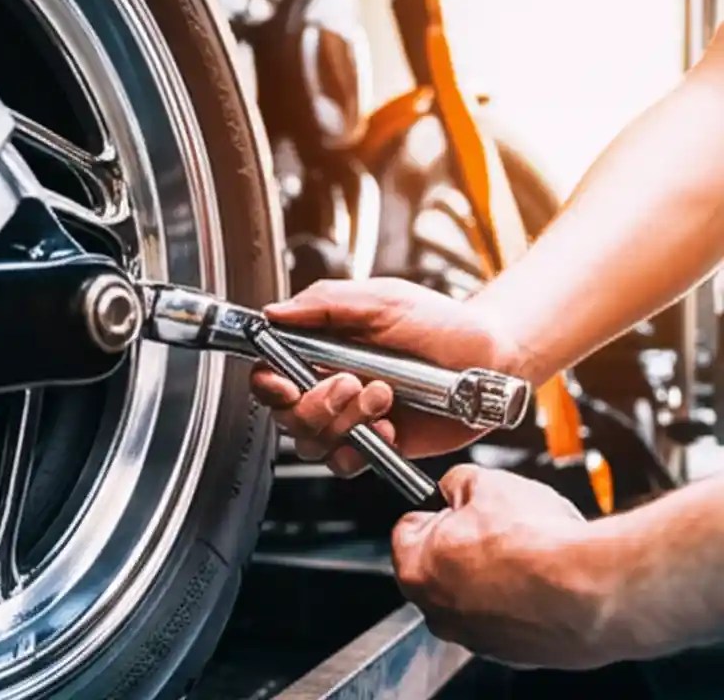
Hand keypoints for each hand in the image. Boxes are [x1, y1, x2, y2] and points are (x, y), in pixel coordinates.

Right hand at [250, 278, 527, 474]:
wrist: (492, 357)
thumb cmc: (441, 323)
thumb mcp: (381, 299)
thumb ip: (324, 303)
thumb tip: (274, 313)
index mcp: (322, 352)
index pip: (270, 375)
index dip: (270, 385)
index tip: (285, 383)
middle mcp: (330, 388)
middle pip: (287, 416)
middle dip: (315, 405)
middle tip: (352, 383)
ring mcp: (353, 420)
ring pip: (313, 443)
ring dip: (344, 422)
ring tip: (382, 397)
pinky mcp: (377, 446)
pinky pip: (347, 463)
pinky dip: (364, 447)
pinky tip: (391, 426)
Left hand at [393, 464, 613, 669]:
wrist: (592, 590)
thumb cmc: (536, 542)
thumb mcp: (486, 483)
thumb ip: (457, 483)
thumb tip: (456, 487)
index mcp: (417, 569)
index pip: (407, 530)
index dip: (436, 511)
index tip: (454, 506)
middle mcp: (438, 613)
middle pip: (439, 568)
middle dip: (463, 546)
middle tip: (496, 528)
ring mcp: (477, 639)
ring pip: (474, 598)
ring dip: (494, 577)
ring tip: (528, 554)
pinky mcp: (516, 655)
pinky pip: (510, 621)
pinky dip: (523, 604)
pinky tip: (546, 583)